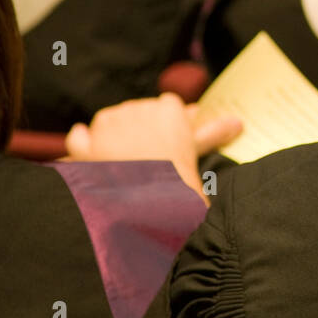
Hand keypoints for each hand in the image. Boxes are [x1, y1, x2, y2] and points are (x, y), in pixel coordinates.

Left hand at [66, 93, 241, 203]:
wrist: (145, 211)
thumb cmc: (179, 184)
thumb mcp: (197, 153)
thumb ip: (213, 133)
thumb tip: (238, 122)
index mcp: (169, 110)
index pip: (169, 106)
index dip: (171, 124)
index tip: (174, 141)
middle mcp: (138, 110)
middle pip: (139, 111)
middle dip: (142, 128)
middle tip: (151, 155)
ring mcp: (108, 127)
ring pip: (110, 120)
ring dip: (113, 134)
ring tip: (123, 158)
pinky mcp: (85, 147)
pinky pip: (80, 137)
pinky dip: (82, 142)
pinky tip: (86, 145)